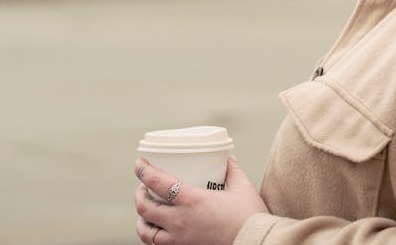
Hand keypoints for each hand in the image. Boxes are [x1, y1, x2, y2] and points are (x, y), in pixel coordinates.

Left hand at [134, 156, 267, 244]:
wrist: (256, 243)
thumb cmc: (250, 217)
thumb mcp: (243, 188)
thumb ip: (233, 172)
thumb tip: (228, 160)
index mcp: (192, 201)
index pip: (157, 183)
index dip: (143, 171)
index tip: (140, 163)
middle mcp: (180, 221)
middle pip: (144, 208)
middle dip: (139, 195)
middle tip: (143, 187)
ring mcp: (179, 240)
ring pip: (146, 231)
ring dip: (141, 219)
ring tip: (146, 212)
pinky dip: (152, 236)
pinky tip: (158, 231)